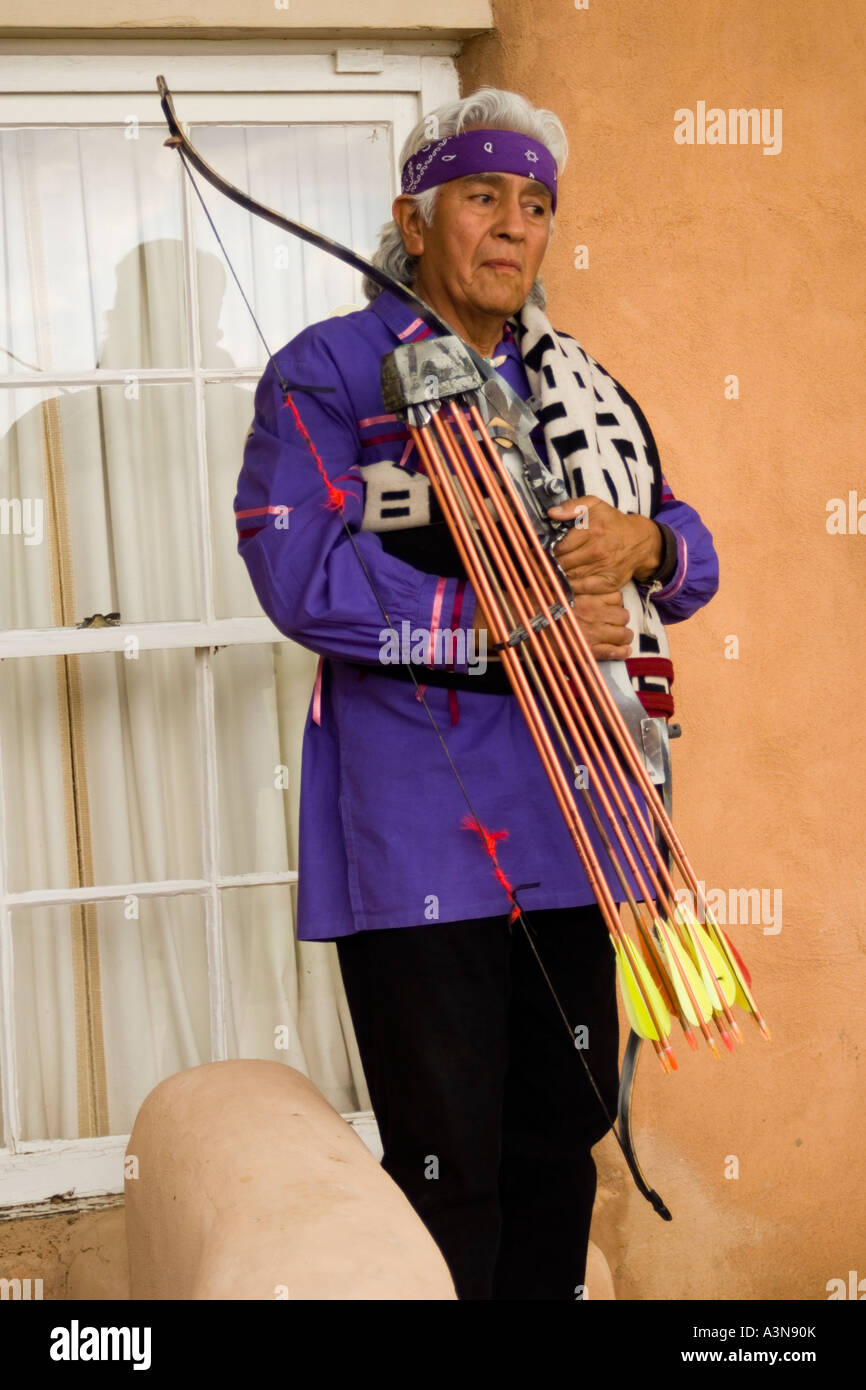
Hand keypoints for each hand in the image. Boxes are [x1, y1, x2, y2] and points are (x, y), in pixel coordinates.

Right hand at [473, 589, 632, 661]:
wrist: (521, 627)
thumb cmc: (533, 605)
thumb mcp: (550, 584)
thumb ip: (565, 579)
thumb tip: (566, 566)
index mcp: (587, 595)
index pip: (614, 595)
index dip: (613, 601)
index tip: (608, 604)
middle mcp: (593, 612)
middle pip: (621, 613)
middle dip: (620, 617)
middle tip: (614, 621)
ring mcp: (593, 632)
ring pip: (623, 632)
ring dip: (623, 634)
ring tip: (621, 636)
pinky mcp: (589, 650)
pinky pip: (615, 651)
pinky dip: (621, 651)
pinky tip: (623, 651)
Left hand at [547, 496, 662, 593]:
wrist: (639, 541)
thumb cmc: (613, 522)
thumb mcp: (594, 505)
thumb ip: (572, 506)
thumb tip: (552, 513)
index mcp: (592, 530)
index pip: (560, 547)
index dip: (548, 550)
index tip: (543, 552)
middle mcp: (598, 550)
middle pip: (563, 563)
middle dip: (551, 564)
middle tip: (545, 565)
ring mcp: (604, 568)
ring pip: (570, 577)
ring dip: (558, 577)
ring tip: (550, 575)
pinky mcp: (608, 583)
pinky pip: (582, 589)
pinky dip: (571, 588)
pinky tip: (564, 584)